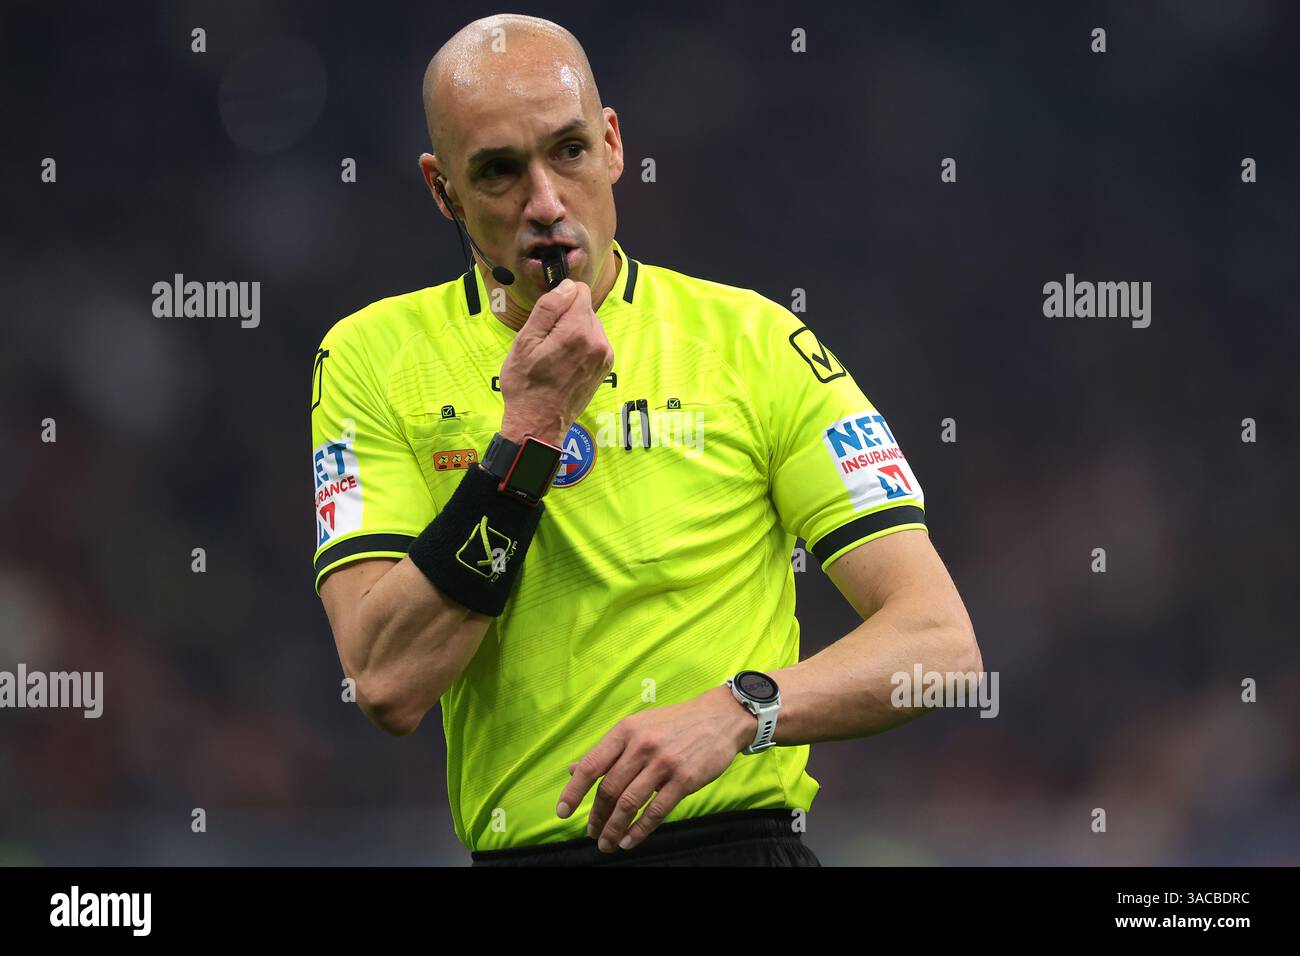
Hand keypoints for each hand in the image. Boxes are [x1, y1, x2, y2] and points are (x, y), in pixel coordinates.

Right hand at [498, 279, 613, 444]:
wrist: (539, 423)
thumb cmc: (526, 385)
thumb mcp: (525, 342)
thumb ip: (548, 308)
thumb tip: (567, 286)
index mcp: (578, 331)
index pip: (578, 290)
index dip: (558, 299)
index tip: (545, 320)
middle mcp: (598, 341)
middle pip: (584, 308)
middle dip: (565, 317)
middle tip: (546, 343)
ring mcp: (604, 356)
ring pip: (590, 324)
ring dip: (573, 332)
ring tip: (554, 356)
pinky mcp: (605, 367)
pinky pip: (594, 341)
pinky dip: (580, 346)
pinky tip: (565, 363)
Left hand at [555, 686, 755, 852]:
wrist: (719, 718)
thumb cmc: (673, 724)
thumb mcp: (638, 727)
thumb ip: (607, 751)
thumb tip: (573, 770)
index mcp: (626, 731)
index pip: (592, 765)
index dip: (573, 791)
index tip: (563, 812)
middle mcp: (642, 745)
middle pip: (609, 789)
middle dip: (596, 816)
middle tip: (591, 833)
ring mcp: (664, 763)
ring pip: (629, 803)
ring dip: (614, 829)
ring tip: (607, 843)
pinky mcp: (684, 779)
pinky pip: (656, 811)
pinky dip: (639, 830)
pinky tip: (629, 841)